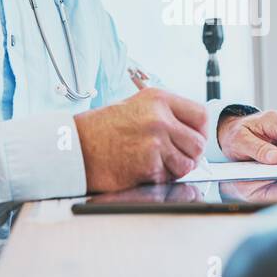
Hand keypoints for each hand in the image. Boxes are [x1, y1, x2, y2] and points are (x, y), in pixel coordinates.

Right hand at [74, 88, 207, 191]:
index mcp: (159, 99)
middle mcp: (159, 118)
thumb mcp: (137, 107)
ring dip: (175, 169)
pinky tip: (141, 169)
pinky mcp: (148, 164)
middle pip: (198, 143)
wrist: (75, 147)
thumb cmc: (102, 129)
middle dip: (189, 155)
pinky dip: (159, 177)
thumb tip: (192, 132)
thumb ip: (166, 115)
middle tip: (173, 157)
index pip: (201, 115)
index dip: (200, 132)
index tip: (192, 139)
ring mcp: (155, 141)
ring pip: (187, 164)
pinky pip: (168, 177)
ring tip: (155, 163)